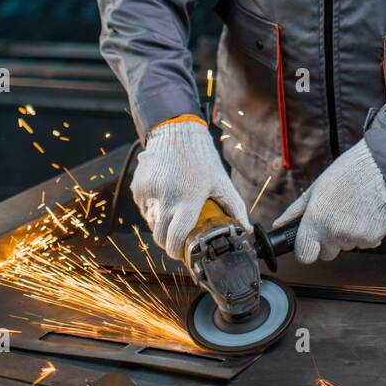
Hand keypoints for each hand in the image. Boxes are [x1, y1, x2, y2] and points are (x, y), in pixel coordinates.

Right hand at [131, 120, 251, 259]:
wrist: (177, 131)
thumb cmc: (202, 158)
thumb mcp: (221, 181)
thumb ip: (235, 207)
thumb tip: (247, 230)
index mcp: (189, 199)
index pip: (177, 238)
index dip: (177, 251)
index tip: (181, 253)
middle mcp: (166, 198)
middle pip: (160, 236)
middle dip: (168, 242)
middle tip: (177, 238)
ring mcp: (150, 192)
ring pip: (151, 223)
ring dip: (160, 225)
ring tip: (172, 213)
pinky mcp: (139, 187)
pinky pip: (143, 208)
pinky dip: (151, 209)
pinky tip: (163, 197)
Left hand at [272, 140, 385, 262]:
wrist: (379, 167)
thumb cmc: (347, 173)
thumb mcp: (315, 188)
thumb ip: (295, 211)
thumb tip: (278, 225)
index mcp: (316, 220)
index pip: (304, 255)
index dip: (306, 248)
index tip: (309, 241)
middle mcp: (334, 232)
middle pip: (325, 253)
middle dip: (327, 241)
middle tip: (334, 218)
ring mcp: (355, 238)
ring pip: (344, 248)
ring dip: (346, 236)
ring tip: (351, 211)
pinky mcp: (373, 239)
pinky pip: (362, 244)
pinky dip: (363, 234)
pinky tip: (364, 214)